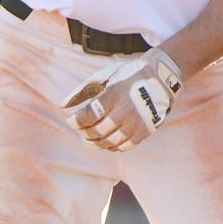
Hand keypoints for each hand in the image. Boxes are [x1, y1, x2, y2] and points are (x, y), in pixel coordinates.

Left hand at [62, 48, 184, 151]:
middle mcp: (124, 111)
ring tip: (90, 138)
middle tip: (80, 129)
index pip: (87, 116)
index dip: (75, 122)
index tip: (70, 120)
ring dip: (95, 142)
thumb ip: (81, 91)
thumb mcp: (103, 77)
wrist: (160, 78)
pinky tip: (106, 142)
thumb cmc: (127, 75)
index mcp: (112, 95)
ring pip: (109, 142)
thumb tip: (62, 106)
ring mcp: (136, 123)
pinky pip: (124, 147)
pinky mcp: (145, 131)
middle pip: (96, 132)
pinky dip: (111, 147)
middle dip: (84, 133)